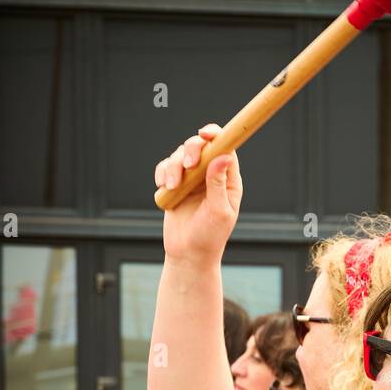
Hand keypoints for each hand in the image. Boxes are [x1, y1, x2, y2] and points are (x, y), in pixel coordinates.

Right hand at [154, 123, 241, 262]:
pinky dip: (162, 172)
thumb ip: (219, 184)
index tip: (205, 134)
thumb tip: (224, 156)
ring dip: (174, 166)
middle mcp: (210, 175)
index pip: (225, 148)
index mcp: (227, 180)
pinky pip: (165, 168)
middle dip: (191, 150)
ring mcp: (191, 179)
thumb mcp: (218, 211)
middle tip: (188, 165)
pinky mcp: (174, 185)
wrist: (188, 255)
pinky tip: (164, 186)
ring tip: (172, 186)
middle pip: (200, 146)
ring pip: (180, 155)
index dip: (216, 135)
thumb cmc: (209, 237)